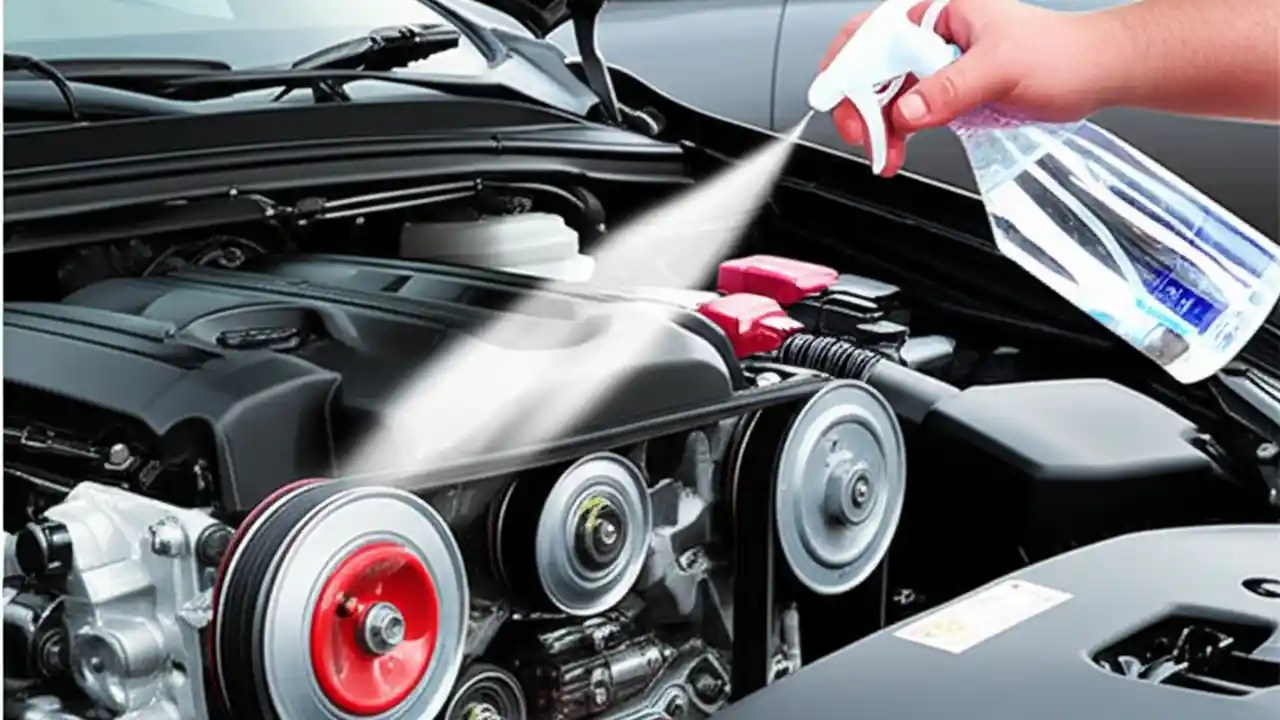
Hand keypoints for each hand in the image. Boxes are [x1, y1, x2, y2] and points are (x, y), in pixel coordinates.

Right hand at [820, 0, 1114, 175]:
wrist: (1095, 75)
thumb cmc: (1062, 53)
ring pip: (885, 97)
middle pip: (870, 68)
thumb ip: (951, 87)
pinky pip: (906, 115)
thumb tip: (908, 109)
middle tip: (861, 135)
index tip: (836, 96)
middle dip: (858, 104)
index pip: (873, 32)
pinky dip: (895, 137)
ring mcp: (937, 67)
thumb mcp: (1002, 67)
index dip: (847, 64)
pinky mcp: (946, 95)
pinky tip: (894, 153)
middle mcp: (932, 37)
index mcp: (940, 13)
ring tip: (881, 154)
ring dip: (876, 128)